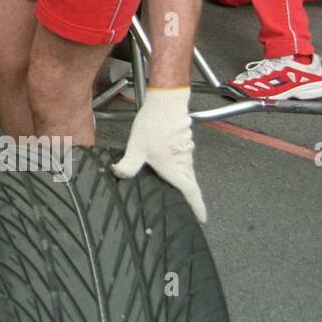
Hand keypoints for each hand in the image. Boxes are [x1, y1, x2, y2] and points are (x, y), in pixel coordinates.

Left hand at [112, 86, 206, 222]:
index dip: (197, 207)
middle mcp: (184, 163)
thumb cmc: (154, 124)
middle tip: (186, 211)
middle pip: (190, 185)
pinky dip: (178, 169)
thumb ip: (129, 163)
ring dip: (182, 183)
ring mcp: (185, 152)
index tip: (202, 219)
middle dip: (189, 199)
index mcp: (175, 168)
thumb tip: (119, 175)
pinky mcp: (182, 143)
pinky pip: (182, 161)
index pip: (191, 192)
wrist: (166, 102)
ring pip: (186, 172)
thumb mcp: (136, 146)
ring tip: (173, 192)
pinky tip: (166, 168)